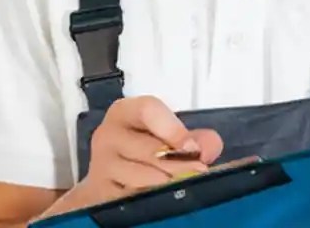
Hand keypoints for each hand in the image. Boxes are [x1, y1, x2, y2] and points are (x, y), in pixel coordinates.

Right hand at [57, 97, 223, 213]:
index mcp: (125, 112)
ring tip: (181, 185)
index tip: (192, 147)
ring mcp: (101, 165)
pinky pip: (131, 198)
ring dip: (167, 184)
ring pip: (142, 177)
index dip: (174, 130)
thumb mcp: (169, 137)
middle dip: (180, 164)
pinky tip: (161, 198)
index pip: (148, 110)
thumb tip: (208, 147)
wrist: (110, 180)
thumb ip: (196, 138)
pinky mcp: (101, 192)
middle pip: (150, 149)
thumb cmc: (142, 152)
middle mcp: (108, 135)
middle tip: (198, 172)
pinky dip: (151, 199)